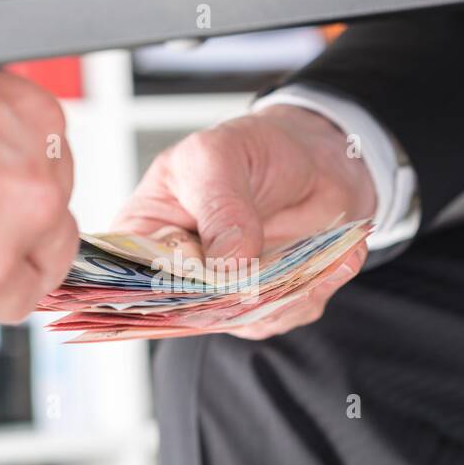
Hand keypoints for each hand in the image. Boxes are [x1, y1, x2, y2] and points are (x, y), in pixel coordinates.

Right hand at [112, 105, 372, 338]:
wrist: (314, 159)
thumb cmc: (252, 148)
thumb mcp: (219, 156)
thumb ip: (219, 207)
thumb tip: (227, 263)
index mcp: (144, 236)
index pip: (131, 281)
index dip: (162, 286)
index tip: (205, 272)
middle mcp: (179, 275)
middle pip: (192, 310)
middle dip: (236, 289)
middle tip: (269, 256)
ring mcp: (223, 294)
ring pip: (245, 316)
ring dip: (285, 287)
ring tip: (311, 246)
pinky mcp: (266, 304)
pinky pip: (287, 312)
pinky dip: (316, 286)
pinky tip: (332, 256)